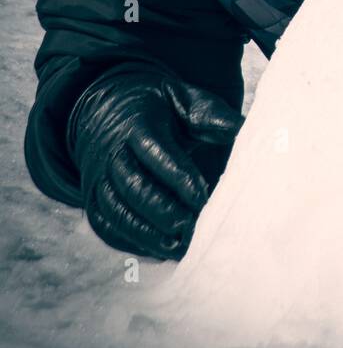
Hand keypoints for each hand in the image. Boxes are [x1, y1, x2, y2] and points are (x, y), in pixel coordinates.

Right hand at [67, 68, 243, 259]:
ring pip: (118, 210)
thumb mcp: (183, 98)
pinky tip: (157, 248)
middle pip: (134, 186)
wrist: (108, 106)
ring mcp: (98, 177)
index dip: (178, 175)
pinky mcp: (94, 198)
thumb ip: (210, 115)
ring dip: (147, 231)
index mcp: (136, 123)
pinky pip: (107, 224)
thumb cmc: (157, 107)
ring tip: (178, 245)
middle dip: (163, 209)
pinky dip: (130, 240)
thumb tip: (244, 130)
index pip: (154, 151)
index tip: (202, 195)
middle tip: (192, 225)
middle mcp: (111, 152)